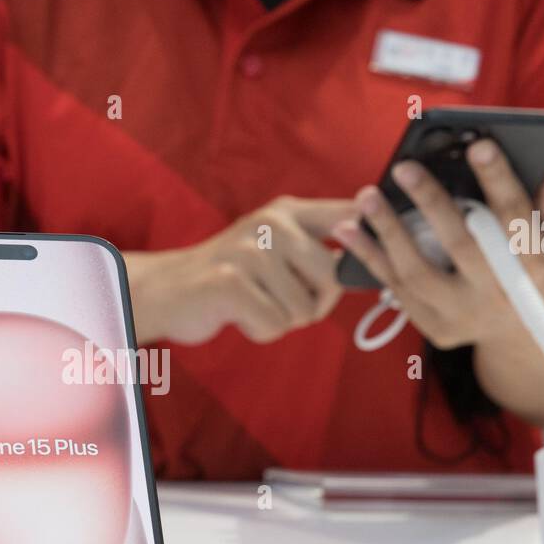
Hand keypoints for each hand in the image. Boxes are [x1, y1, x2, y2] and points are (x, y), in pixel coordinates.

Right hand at [126, 196, 353, 344]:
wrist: (167, 289)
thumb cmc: (230, 275)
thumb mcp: (273, 245)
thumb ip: (317, 244)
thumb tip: (371, 257)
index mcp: (287, 212)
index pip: (349, 215)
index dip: (371, 241)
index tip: (377, 256)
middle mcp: (272, 224)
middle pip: (332, 279)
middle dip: (313, 304)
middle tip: (280, 300)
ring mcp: (250, 251)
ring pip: (303, 310)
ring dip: (280, 320)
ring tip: (251, 303)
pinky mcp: (231, 282)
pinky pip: (275, 325)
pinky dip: (259, 330)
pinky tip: (238, 314)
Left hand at [331, 140, 543, 348]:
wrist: (524, 336)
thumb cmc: (534, 272)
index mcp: (532, 265)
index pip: (514, 215)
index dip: (498, 179)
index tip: (478, 144)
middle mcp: (497, 293)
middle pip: (460, 244)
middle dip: (431, 203)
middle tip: (403, 167)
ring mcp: (464, 316)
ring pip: (418, 272)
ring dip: (386, 232)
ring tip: (367, 196)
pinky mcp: (436, 329)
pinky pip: (395, 289)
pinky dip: (370, 258)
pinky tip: (349, 230)